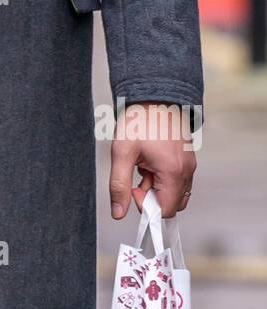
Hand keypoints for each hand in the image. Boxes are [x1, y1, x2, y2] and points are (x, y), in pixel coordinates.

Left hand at [109, 101, 195, 219]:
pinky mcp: (188, 159)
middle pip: (172, 204)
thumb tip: (118, 213)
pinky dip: (164, 178)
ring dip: (157, 187)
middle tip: (137, 177)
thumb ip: (119, 186)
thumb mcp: (122, 152)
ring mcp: (190, 165)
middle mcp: (187, 171)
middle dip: (153, 198)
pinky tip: (150, 161)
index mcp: (173, 172)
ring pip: (176, 192)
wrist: (155, 94)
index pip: (165, 210)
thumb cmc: (139, 120)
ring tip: (143, 166)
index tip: (133, 188)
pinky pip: (178, 180)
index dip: (146, 206)